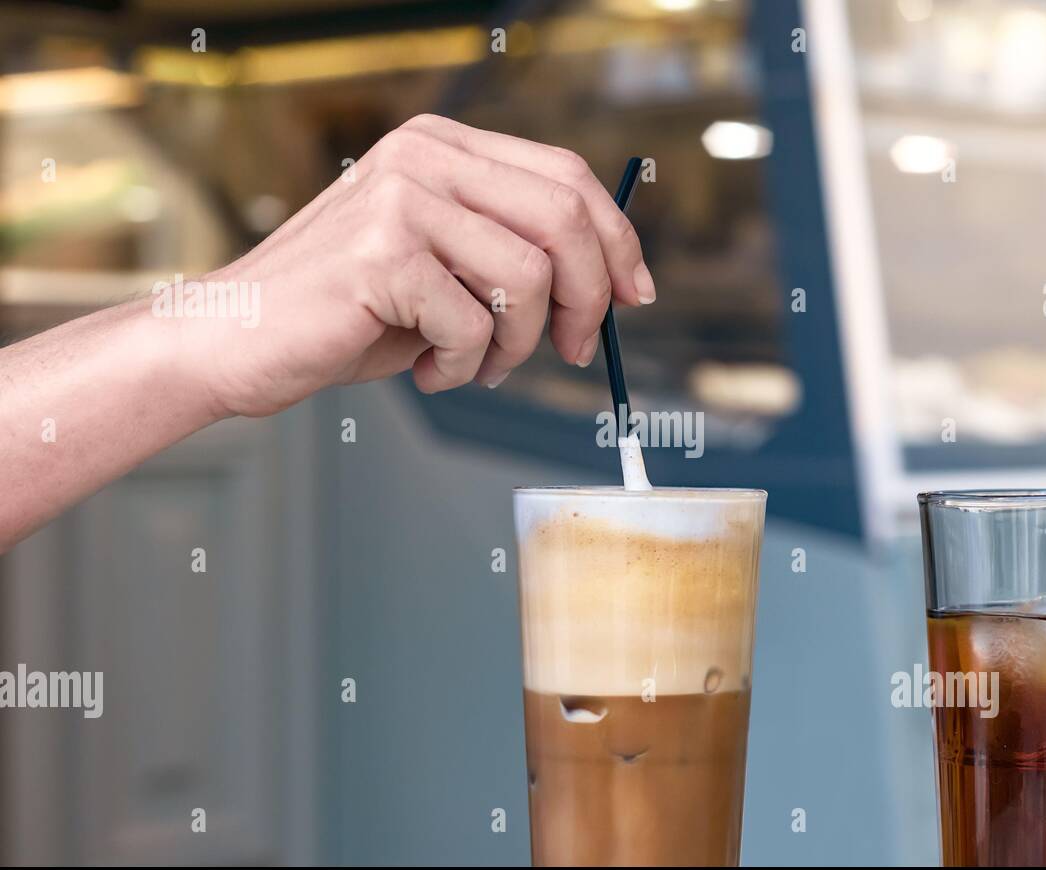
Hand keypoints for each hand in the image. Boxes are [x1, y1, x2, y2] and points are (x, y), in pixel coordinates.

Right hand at [180, 115, 655, 417]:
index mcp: (440, 147)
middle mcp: (422, 157)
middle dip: (587, 299)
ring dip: (516, 346)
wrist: (235, 340)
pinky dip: (463, 368)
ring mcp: (401, 199)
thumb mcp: (440, 267)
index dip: (615, 239)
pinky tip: (427, 371)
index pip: (565, 176)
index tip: (635, 295)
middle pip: (563, 218)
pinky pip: (474, 326)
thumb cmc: (344, 313)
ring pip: (527, 279)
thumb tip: (610, 284)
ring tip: (476, 365)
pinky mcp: (383, 254)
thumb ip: (509, 253)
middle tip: (569, 350)